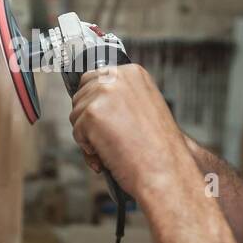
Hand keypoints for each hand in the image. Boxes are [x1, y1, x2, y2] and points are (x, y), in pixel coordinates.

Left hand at [68, 64, 194, 201]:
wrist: (166, 170)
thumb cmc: (159, 149)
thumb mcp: (147, 108)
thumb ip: (122, 98)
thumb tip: (97, 101)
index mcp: (133, 72)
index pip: (94, 78)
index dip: (95, 104)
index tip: (105, 121)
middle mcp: (118, 77)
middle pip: (81, 95)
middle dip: (89, 120)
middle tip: (110, 139)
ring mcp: (104, 93)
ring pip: (76, 115)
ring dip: (89, 136)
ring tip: (113, 149)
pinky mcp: (92, 113)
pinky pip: (77, 132)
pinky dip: (88, 150)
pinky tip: (109, 154)